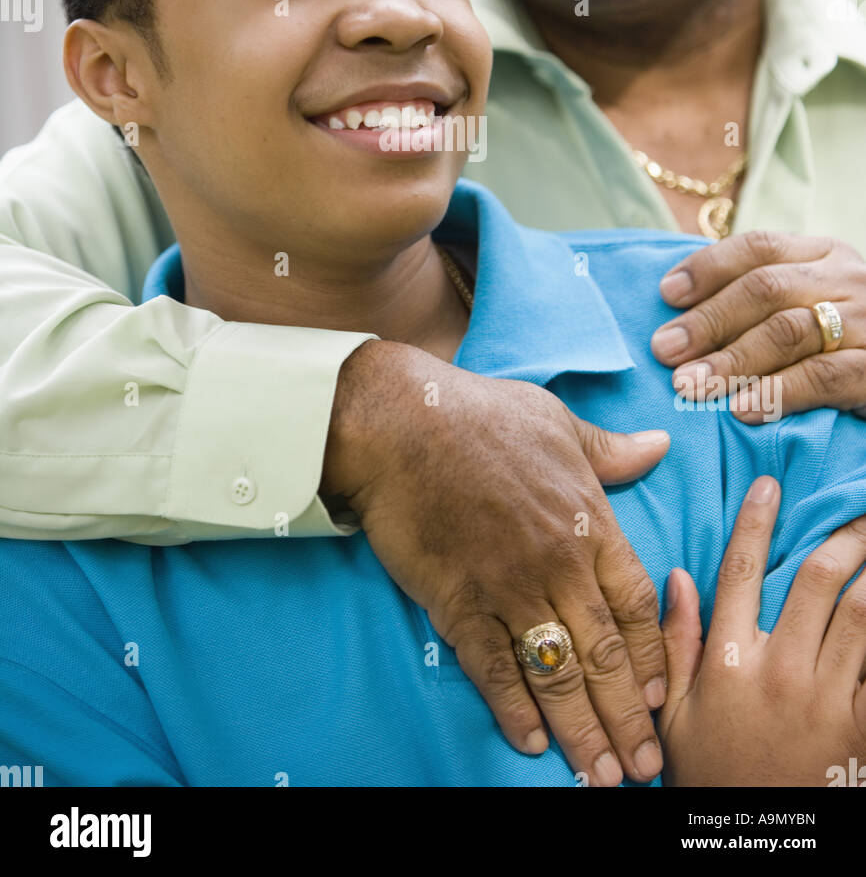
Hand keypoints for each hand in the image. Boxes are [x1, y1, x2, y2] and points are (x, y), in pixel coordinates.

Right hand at [323, 338, 670, 785]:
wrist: (402, 423)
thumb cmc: (481, 414)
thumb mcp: (558, 421)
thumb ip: (610, 450)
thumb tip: (660, 444)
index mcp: (589, 521)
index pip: (637, 605)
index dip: (653, 658)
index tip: (663, 698)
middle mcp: (558, 564)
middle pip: (605, 654)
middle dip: (628, 718)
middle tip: (646, 769)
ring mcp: (509, 587)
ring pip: (557, 673)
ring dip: (582, 730)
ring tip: (600, 778)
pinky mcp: (459, 601)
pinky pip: (494, 668)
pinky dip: (514, 709)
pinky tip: (531, 743)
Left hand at [651, 231, 865, 420]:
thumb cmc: (841, 340)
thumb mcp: (809, 302)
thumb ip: (761, 297)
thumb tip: (677, 304)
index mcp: (824, 255)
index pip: (759, 247)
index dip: (709, 267)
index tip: (666, 294)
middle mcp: (848, 280)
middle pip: (766, 288)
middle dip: (709, 319)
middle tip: (664, 350)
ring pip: (789, 331)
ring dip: (731, 360)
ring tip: (690, 385)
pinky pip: (823, 376)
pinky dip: (777, 392)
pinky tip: (741, 410)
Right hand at [658, 475, 865, 785]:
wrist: (758, 844)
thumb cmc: (713, 775)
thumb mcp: (677, 714)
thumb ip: (678, 642)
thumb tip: (676, 578)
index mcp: (730, 662)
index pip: (741, 571)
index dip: (756, 521)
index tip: (770, 485)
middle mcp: (781, 670)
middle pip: (818, 581)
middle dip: (844, 536)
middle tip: (858, 508)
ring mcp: (827, 697)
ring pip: (862, 615)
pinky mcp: (863, 725)